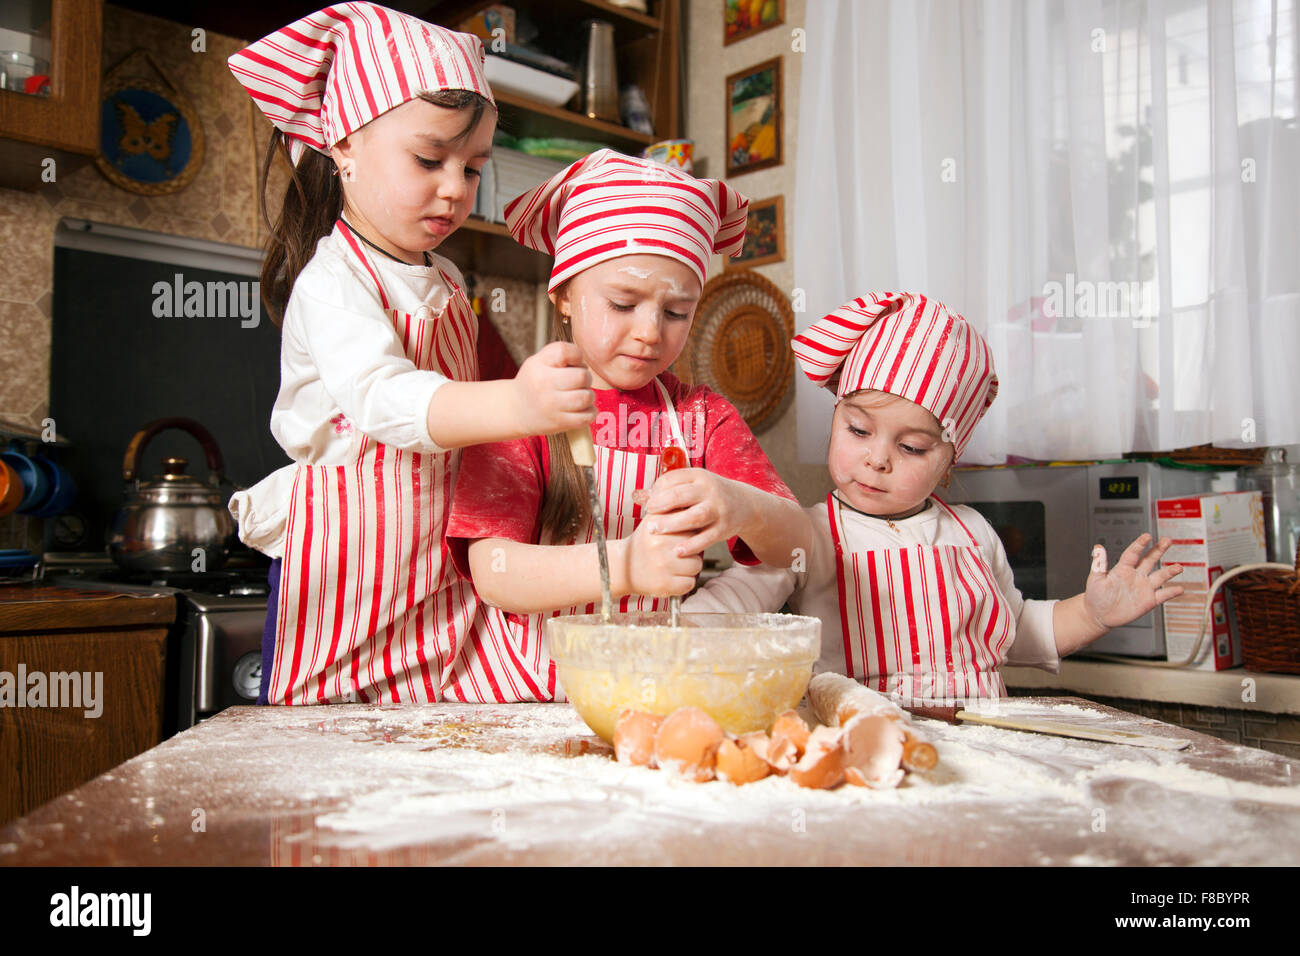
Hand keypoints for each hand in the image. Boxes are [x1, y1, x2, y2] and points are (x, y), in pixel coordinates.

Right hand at [510, 342, 593, 436]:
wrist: (516, 411)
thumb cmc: (535, 381)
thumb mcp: (538, 361)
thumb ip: (561, 354)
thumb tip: (585, 364)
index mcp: (538, 365)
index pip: (564, 351)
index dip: (576, 355)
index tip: (573, 363)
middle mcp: (543, 384)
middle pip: (582, 376)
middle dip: (586, 378)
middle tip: (578, 382)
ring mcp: (552, 406)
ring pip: (586, 397)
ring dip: (588, 395)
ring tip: (579, 395)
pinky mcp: (559, 423)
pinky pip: (587, 416)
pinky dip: (590, 412)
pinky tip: (581, 408)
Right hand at [621, 517, 701, 597]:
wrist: (621, 568)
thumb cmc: (644, 544)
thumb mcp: (653, 520)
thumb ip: (672, 509)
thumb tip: (694, 506)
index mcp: (656, 525)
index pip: (691, 526)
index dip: (689, 533)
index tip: (681, 537)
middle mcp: (658, 544)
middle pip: (696, 544)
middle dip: (691, 550)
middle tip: (676, 553)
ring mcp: (661, 565)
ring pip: (696, 565)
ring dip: (690, 568)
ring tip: (675, 565)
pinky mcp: (664, 584)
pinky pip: (690, 583)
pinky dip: (684, 583)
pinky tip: (673, 577)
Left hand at [639, 468, 753, 558]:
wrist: (744, 504)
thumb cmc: (709, 495)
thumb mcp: (693, 485)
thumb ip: (669, 490)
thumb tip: (640, 496)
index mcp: (699, 476)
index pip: (672, 479)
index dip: (656, 490)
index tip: (648, 503)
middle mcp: (710, 491)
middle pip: (681, 496)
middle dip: (661, 505)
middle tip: (647, 515)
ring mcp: (718, 510)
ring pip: (694, 517)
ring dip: (672, 524)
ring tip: (654, 530)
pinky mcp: (724, 528)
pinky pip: (706, 538)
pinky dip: (692, 545)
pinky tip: (677, 551)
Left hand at [1083, 534, 1184, 631]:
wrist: (1099, 615)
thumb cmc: (1095, 597)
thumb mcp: (1095, 579)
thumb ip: (1099, 564)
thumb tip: (1098, 548)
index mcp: (1122, 569)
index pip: (1133, 553)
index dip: (1140, 544)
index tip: (1147, 536)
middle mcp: (1136, 576)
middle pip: (1150, 560)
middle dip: (1159, 550)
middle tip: (1167, 540)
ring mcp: (1143, 587)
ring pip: (1160, 576)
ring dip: (1170, 571)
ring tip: (1179, 567)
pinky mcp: (1149, 600)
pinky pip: (1163, 595)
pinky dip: (1172, 592)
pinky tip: (1180, 589)